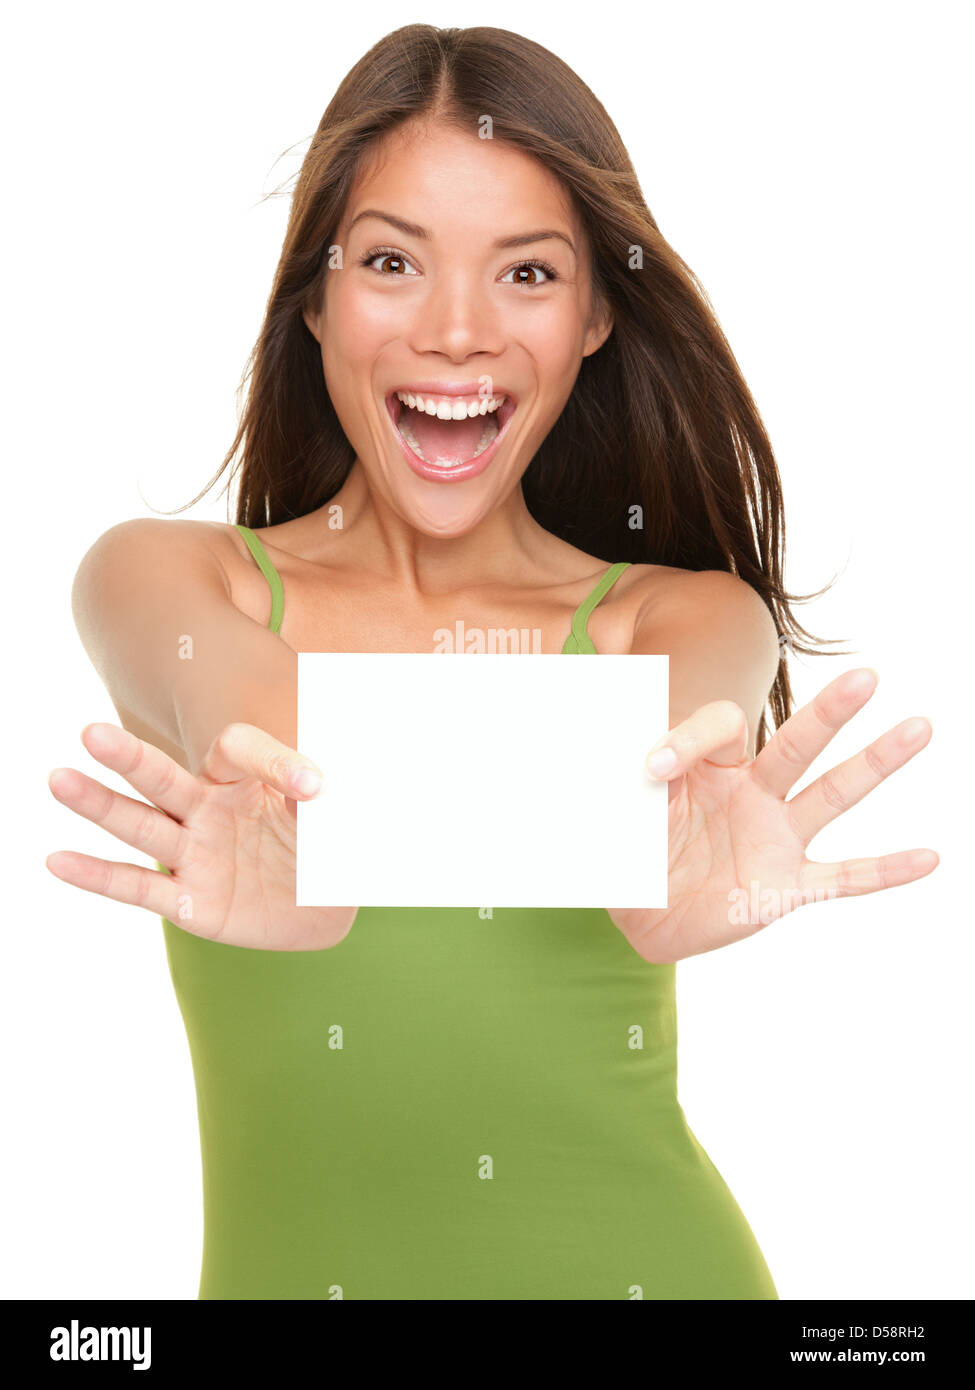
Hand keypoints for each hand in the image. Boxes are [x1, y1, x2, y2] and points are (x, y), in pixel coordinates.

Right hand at [45, 722, 356, 950]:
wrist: (323, 904)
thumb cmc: (324, 846)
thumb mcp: (332, 819)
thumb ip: (317, 799)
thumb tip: (320, 784)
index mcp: (245, 779)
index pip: (241, 751)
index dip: (275, 762)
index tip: (315, 786)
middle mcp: (209, 809)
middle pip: (164, 779)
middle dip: (129, 759)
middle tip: (92, 734)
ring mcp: (195, 853)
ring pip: (141, 825)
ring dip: (99, 806)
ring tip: (59, 780)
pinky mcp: (189, 900)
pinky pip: (138, 887)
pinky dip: (98, 875)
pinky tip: (57, 859)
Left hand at [608, 668, 937, 962]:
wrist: (641, 912)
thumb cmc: (631, 849)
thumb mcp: (617, 810)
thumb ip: (616, 782)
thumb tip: (592, 754)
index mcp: (710, 765)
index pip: (717, 728)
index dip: (685, 740)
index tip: (651, 768)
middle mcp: (753, 791)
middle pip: (797, 743)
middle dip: (830, 712)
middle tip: (866, 676)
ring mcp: (776, 836)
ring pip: (832, 794)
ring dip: (876, 763)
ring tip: (919, 727)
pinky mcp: (786, 884)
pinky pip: (841, 878)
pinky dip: (883, 871)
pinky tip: (928, 858)